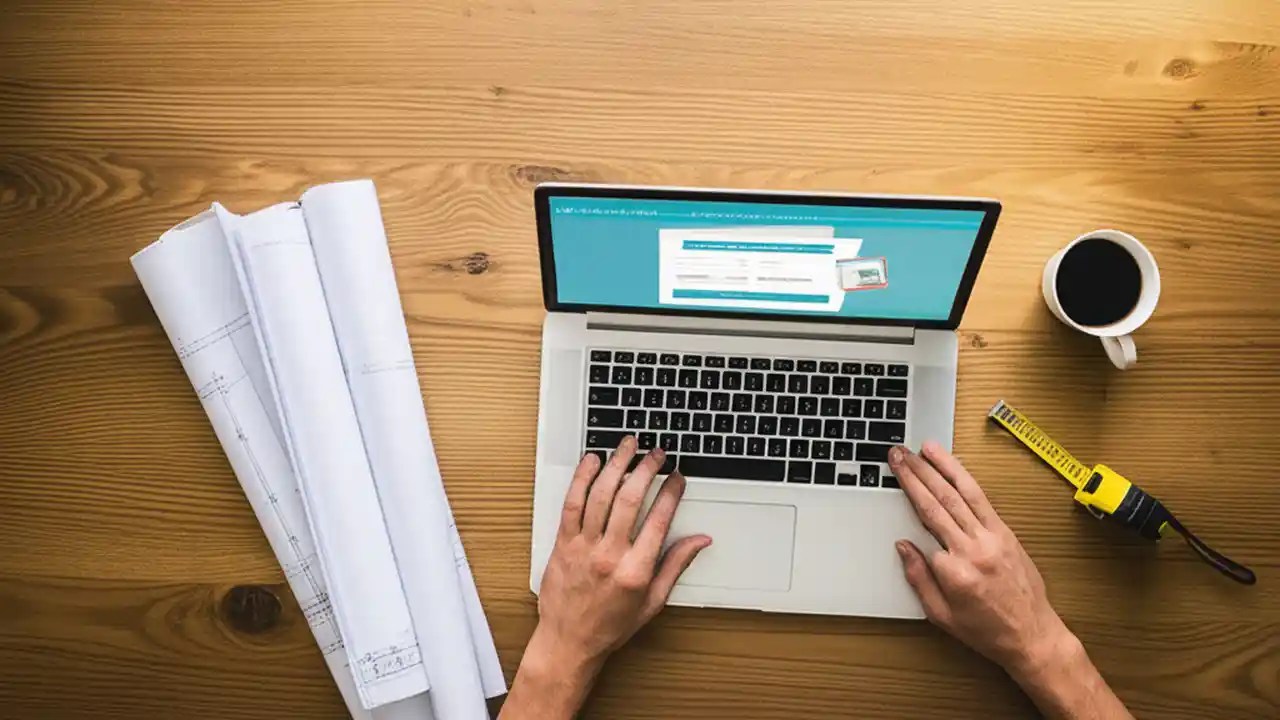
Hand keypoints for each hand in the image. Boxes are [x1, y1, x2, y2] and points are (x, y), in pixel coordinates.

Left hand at [502, 438, 710, 719]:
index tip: (677, 477)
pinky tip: (591, 462)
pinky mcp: (563, 544)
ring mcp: (583, 547)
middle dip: (646, 469)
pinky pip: (571, 504)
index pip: (659, 520)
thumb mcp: (654, 601)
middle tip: (656, 453)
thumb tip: (700, 540)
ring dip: (615, 465)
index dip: (671, 492)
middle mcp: (609, 555)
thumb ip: (676, 565)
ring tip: (627, 446)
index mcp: (636, 571)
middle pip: (629, 499)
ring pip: (600, 495)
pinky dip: (581, 479)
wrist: (569, 642)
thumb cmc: (611, 626)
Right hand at [889, 442, 1134, 719]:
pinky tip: (952, 466)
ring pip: (961, 494)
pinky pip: (982, 500)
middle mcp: (975, 549)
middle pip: (938, 503)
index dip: (908, 527)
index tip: (894, 505)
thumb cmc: (987, 631)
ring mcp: (993, 538)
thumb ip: (919, 578)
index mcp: (956, 572)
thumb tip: (903, 546)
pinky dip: (965, 479)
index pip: (924, 538)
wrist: (1033, 636)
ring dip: (940, 467)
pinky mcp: (1006, 533)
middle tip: (897, 454)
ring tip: (923, 448)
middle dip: (915, 475)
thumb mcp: (941, 616)